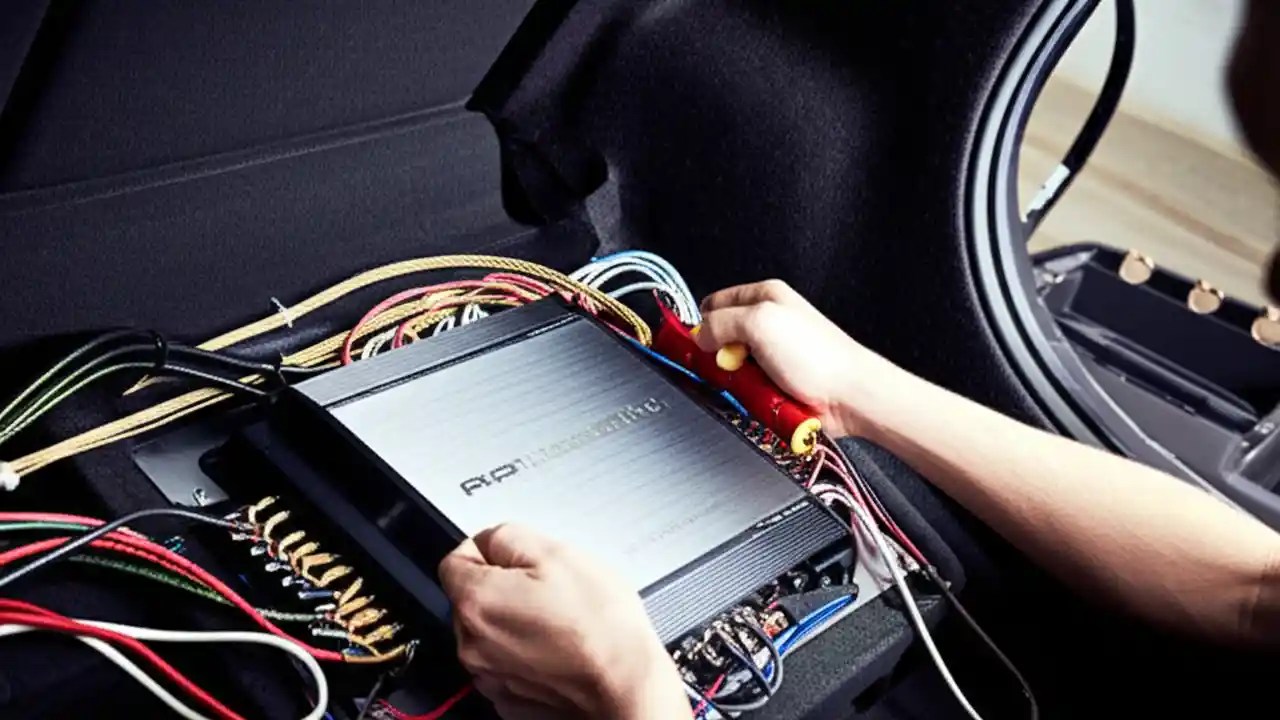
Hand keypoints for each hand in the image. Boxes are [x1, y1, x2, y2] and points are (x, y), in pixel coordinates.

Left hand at [438, 524, 689, 719]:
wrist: (624, 685)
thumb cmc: (599, 626)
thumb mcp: (557, 553)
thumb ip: (509, 537)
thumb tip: (492, 540)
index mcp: (476, 601)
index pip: (455, 559)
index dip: (486, 549)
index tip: (513, 554)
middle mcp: (472, 643)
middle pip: (474, 599)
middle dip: (504, 587)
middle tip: (548, 588)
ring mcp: (491, 676)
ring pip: (492, 633)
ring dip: (516, 622)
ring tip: (559, 621)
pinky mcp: (510, 699)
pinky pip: (509, 665)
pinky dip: (527, 655)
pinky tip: (559, 648)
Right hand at [696, 279, 904, 436]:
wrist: (850, 397)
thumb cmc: (820, 357)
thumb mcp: (760, 322)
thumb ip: (720, 322)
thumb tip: (699, 335)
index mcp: (766, 296)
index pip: (715, 303)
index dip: (700, 321)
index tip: (694, 341)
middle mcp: (770, 323)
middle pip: (720, 340)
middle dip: (719, 357)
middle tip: (732, 364)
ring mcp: (772, 355)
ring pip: (731, 369)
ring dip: (737, 381)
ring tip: (756, 382)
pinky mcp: (775, 384)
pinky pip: (746, 391)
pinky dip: (749, 397)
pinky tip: (763, 396)